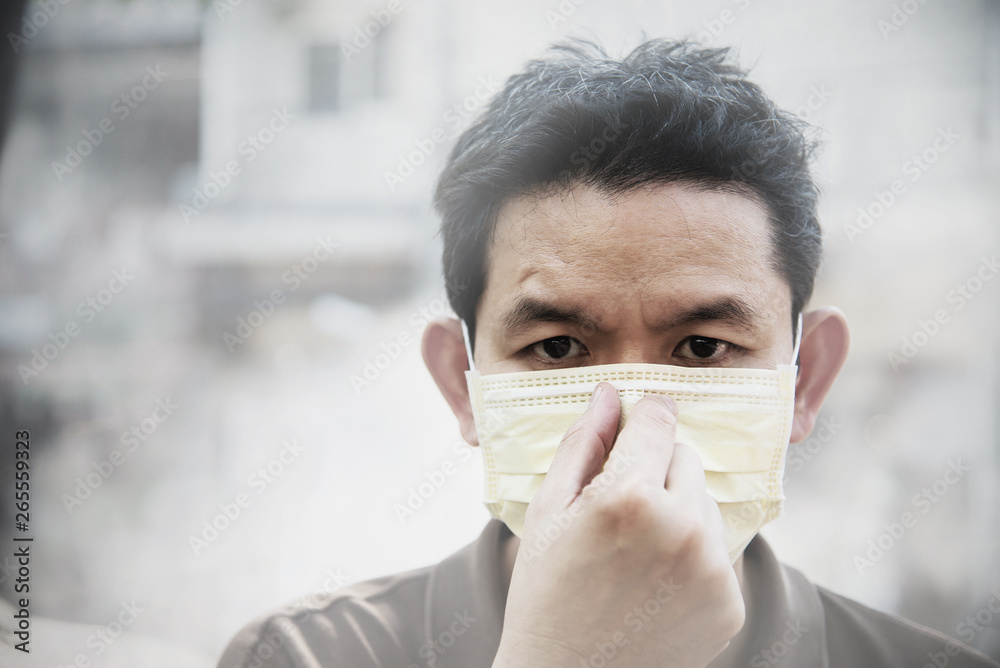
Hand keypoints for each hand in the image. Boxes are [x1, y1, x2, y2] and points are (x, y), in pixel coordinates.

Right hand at [493, 382, 744, 667]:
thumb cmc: (546, 592)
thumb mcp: (548, 511)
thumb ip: (581, 445)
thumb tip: (609, 394)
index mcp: (629, 498)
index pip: (659, 421)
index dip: (645, 415)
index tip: (639, 418)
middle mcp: (681, 528)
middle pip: (686, 458)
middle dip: (657, 469)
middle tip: (620, 508)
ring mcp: (712, 570)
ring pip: (704, 503)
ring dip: (678, 510)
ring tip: (635, 550)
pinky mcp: (730, 603)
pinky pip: (717, 550)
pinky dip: (692, 556)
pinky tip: (655, 583)